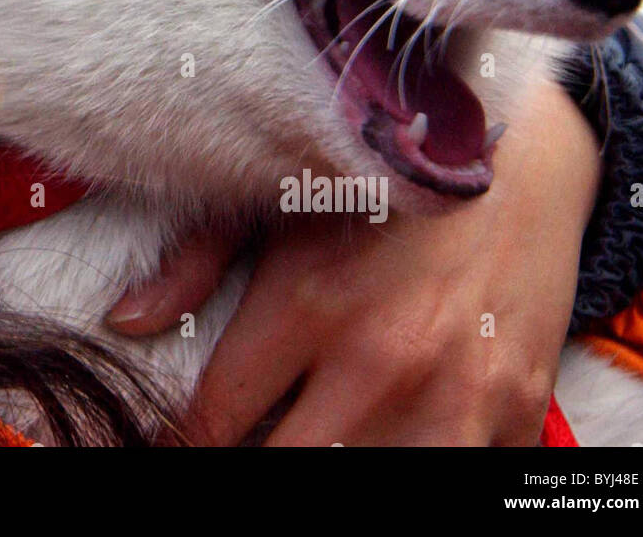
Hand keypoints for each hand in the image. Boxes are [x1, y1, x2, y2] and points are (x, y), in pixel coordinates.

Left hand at [105, 80, 601, 444]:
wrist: (519, 159)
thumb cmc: (379, 181)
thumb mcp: (279, 200)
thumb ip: (194, 261)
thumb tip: (123, 321)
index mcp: (310, 302)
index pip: (217, 419)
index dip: (184, 440)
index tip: (174, 439)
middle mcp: (382, 361)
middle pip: (284, 468)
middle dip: (253, 455)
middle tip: (250, 430)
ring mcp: (455, 398)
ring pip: (366, 483)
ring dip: (333, 462)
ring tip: (314, 428)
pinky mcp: (513, 417)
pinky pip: (450, 481)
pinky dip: (412, 459)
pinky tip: (386, 432)